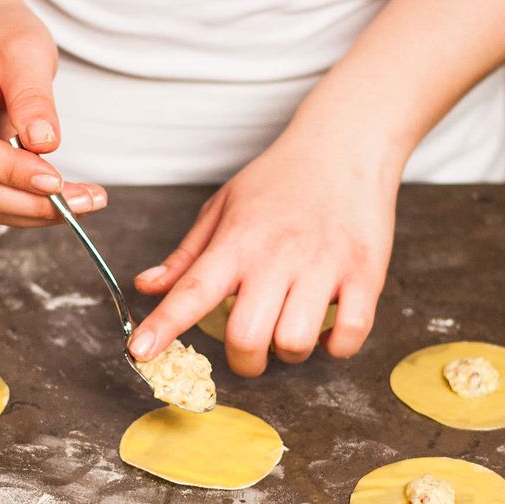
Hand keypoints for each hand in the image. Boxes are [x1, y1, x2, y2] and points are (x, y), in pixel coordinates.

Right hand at [0, 3, 106, 226]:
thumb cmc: (0, 37)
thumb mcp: (25, 51)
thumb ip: (32, 97)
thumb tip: (43, 143)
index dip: (11, 171)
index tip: (56, 180)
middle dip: (32, 202)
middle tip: (85, 201)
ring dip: (36, 212)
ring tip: (85, 202)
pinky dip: (31, 206)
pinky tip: (66, 200)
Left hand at [128, 130, 403, 376]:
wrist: (346, 142)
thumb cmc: (280, 179)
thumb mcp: (223, 207)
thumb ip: (187, 255)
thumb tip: (147, 286)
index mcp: (237, 241)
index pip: (192, 291)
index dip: (163, 326)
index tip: (139, 352)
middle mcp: (277, 255)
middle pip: (247, 336)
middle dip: (243, 361)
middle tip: (248, 350)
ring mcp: (324, 265)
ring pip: (296, 342)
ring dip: (288, 353)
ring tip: (290, 331)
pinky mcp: (365, 273)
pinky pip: (350, 334)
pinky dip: (335, 347)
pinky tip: (327, 331)